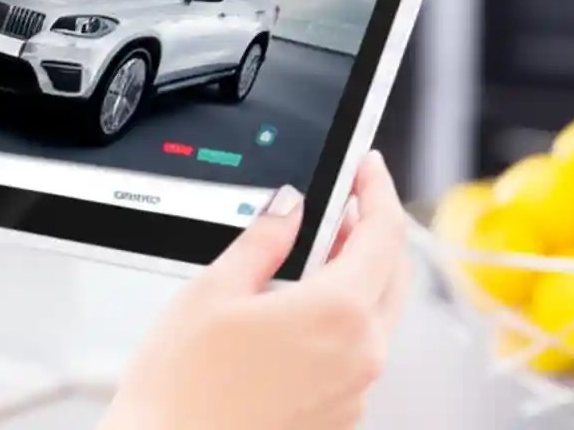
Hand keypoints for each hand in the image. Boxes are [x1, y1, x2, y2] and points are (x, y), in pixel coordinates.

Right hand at [99, 151, 410, 429]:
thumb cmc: (180, 389)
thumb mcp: (214, 290)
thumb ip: (264, 240)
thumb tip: (289, 209)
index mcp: (337, 314)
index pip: (385, 233)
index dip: (378, 190)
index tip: (367, 169)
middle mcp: (361, 356)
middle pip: (393, 274)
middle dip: (373, 233)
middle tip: (341, 207)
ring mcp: (354, 393)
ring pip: (377, 317)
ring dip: (356, 279)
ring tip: (310, 260)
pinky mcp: (339, 417)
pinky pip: (356, 355)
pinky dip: (341, 323)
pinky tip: (298, 315)